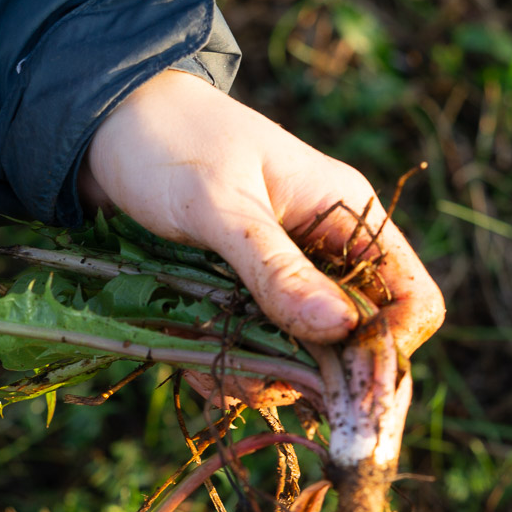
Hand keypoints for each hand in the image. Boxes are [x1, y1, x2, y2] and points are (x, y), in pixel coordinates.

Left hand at [79, 70, 443, 398]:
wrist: (100, 126)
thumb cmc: (167, 142)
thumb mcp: (219, 204)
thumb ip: (276, 268)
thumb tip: (341, 331)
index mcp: (346, 217)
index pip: (412, 300)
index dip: (389, 347)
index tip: (342, 377)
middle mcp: (325, 256)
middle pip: (359, 346)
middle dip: (319, 377)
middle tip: (266, 385)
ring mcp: (284, 283)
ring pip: (306, 363)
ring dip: (270, 380)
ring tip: (223, 371)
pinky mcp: (244, 304)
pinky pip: (260, 360)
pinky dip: (235, 374)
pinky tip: (203, 368)